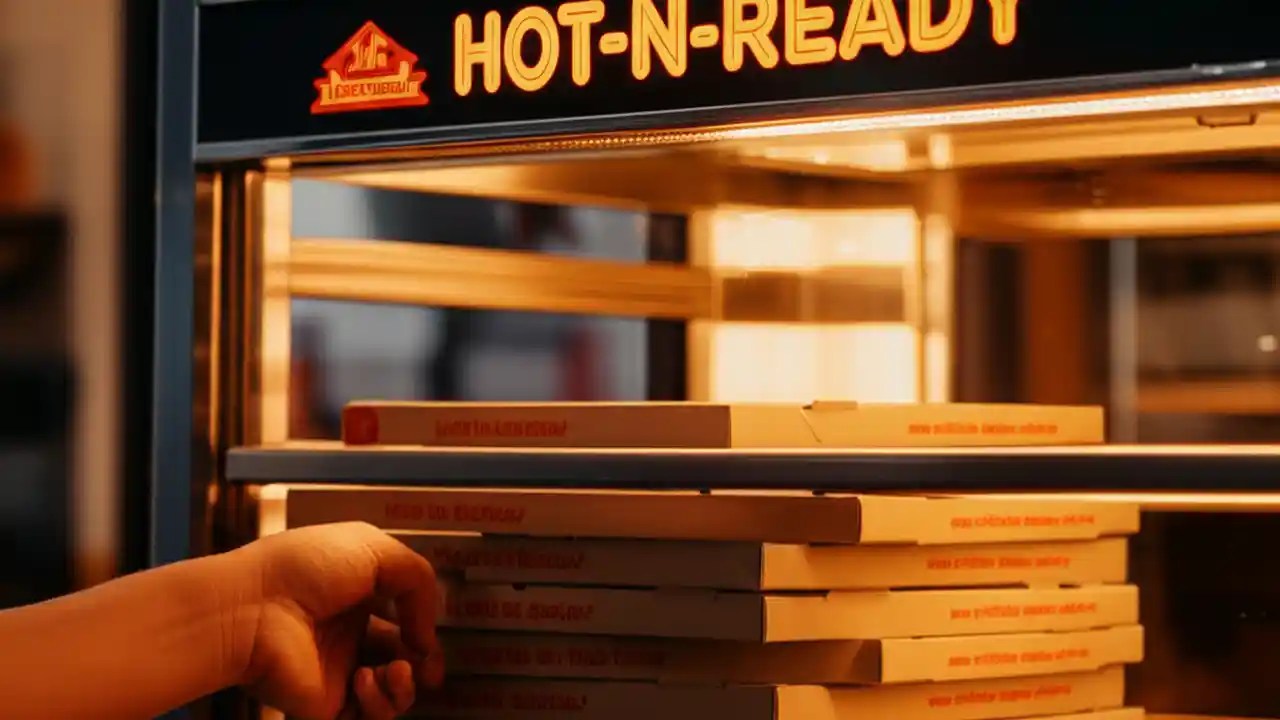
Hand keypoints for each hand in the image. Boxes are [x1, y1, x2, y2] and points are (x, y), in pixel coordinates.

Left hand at [232, 522, 443, 719]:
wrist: (252, 607)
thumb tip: (425, 634)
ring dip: (404, 686)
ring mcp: (337, 672)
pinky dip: (379, 702)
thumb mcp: (376, 550)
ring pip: (390, 694)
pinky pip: (368, 715)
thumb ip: (418, 580)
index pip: (400, 619)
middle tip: (428, 667)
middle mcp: (348, 635)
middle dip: (422, 664)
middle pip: (401, 660)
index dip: (421, 630)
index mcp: (356, 596)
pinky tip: (364, 679)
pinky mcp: (326, 705)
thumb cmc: (307, 567)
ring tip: (394, 671)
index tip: (429, 637)